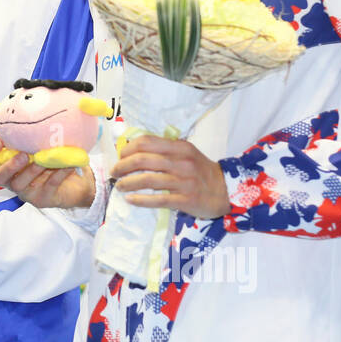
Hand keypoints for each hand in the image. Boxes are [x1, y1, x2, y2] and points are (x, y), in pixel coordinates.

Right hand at [0, 138, 95, 209]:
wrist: (77, 182)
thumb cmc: (53, 159)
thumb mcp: (40, 143)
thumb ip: (32, 131)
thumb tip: (29, 99)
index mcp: (7, 163)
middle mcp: (12, 179)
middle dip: (8, 167)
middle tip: (22, 155)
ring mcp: (25, 191)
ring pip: (20, 184)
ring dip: (32, 171)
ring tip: (45, 160)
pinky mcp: (42, 200)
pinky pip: (48, 187)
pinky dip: (57, 175)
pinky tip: (67, 165)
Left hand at [111, 134, 229, 218]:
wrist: (225, 191)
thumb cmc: (201, 171)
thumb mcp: (186, 153)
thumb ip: (165, 149)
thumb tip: (135, 148)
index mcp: (179, 147)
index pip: (146, 142)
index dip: (128, 149)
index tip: (120, 156)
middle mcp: (181, 162)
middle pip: (142, 160)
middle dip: (122, 166)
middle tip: (115, 172)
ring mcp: (184, 181)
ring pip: (147, 180)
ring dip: (127, 183)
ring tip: (119, 186)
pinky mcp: (186, 200)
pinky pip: (158, 199)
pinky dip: (140, 200)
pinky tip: (130, 199)